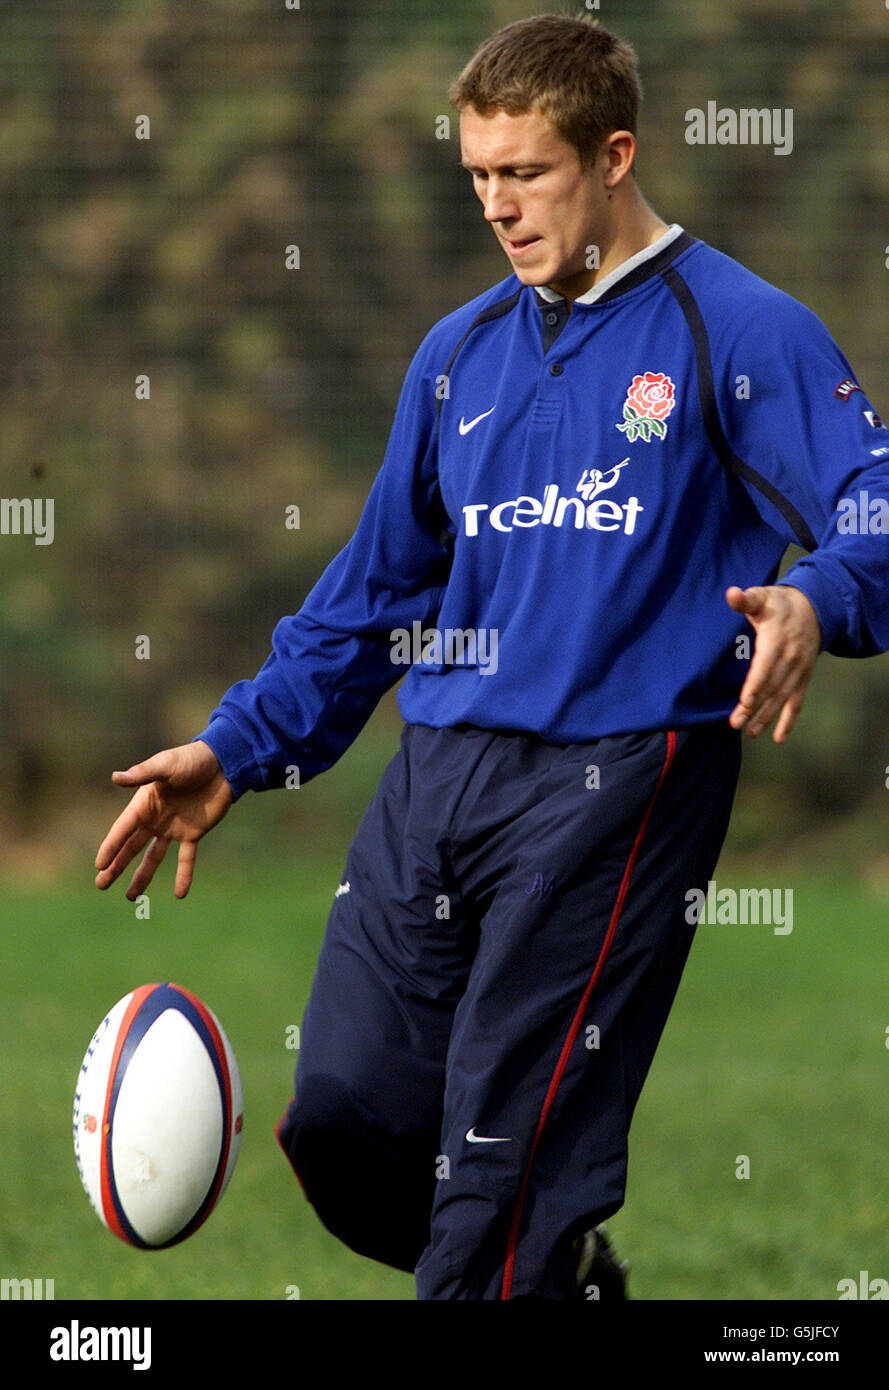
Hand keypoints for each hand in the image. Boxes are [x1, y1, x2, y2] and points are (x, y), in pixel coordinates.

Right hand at [95, 740, 232, 899]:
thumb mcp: (165, 765)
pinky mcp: (194, 833)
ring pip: (154, 857)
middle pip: (131, 847)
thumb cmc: (190, 760)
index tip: (99, 866)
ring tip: (131, 897)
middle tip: (101, 885)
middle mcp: (155, 819)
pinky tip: (180, 894)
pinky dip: (184, 875)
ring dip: (142, 876)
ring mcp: (173, 828)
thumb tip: (115, 777)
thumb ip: (142, 774)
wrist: (222, 763)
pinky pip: (186, 859)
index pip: (122, 830)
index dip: (111, 848)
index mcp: (144, 804)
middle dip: (116, 866)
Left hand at [726, 584, 821, 741]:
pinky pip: (797, 702)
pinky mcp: (803, 678)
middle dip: (755, 707)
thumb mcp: (763, 596)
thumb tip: (732, 594)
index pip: (766, 665)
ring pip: (782, 697)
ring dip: (767, 716)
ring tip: (750, 733)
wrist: (814, 608)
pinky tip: (777, 738)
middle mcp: (791, 657)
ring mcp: (799, 670)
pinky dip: (788, 721)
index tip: (744, 701)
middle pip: (772, 686)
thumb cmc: (779, 603)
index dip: (756, 683)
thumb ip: (746, 599)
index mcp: (778, 638)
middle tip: (736, 723)